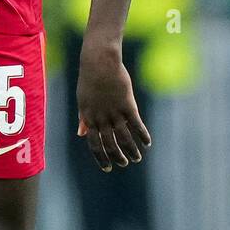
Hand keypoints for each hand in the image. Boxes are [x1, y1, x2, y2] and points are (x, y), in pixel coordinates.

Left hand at [76, 39, 150, 171]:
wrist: (100, 62)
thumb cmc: (90, 80)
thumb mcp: (83, 101)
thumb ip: (84, 118)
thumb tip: (81, 133)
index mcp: (89, 118)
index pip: (94, 144)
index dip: (101, 158)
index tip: (107, 167)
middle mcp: (101, 119)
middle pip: (110, 144)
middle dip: (118, 157)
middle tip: (125, 163)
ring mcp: (115, 112)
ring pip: (124, 138)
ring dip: (131, 150)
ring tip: (137, 158)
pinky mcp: (128, 105)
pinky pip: (137, 125)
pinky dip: (143, 135)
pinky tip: (147, 143)